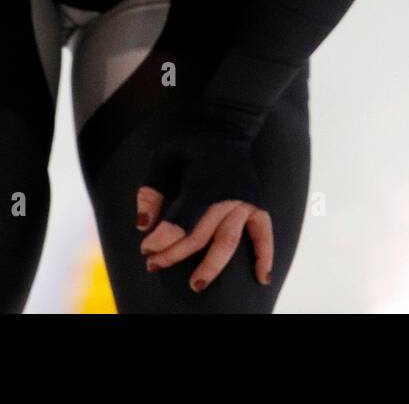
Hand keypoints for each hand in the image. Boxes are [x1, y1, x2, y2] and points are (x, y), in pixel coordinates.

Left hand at [134, 110, 273, 290]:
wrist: (228, 124)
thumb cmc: (190, 141)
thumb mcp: (163, 158)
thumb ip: (152, 191)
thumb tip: (143, 225)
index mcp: (201, 184)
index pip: (180, 224)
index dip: (161, 241)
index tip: (146, 248)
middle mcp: (225, 197)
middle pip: (199, 237)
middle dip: (174, 254)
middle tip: (154, 265)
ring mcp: (244, 202)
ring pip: (227, 243)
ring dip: (210, 266)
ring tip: (196, 285)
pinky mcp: (258, 204)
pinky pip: (264, 234)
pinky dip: (265, 256)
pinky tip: (262, 279)